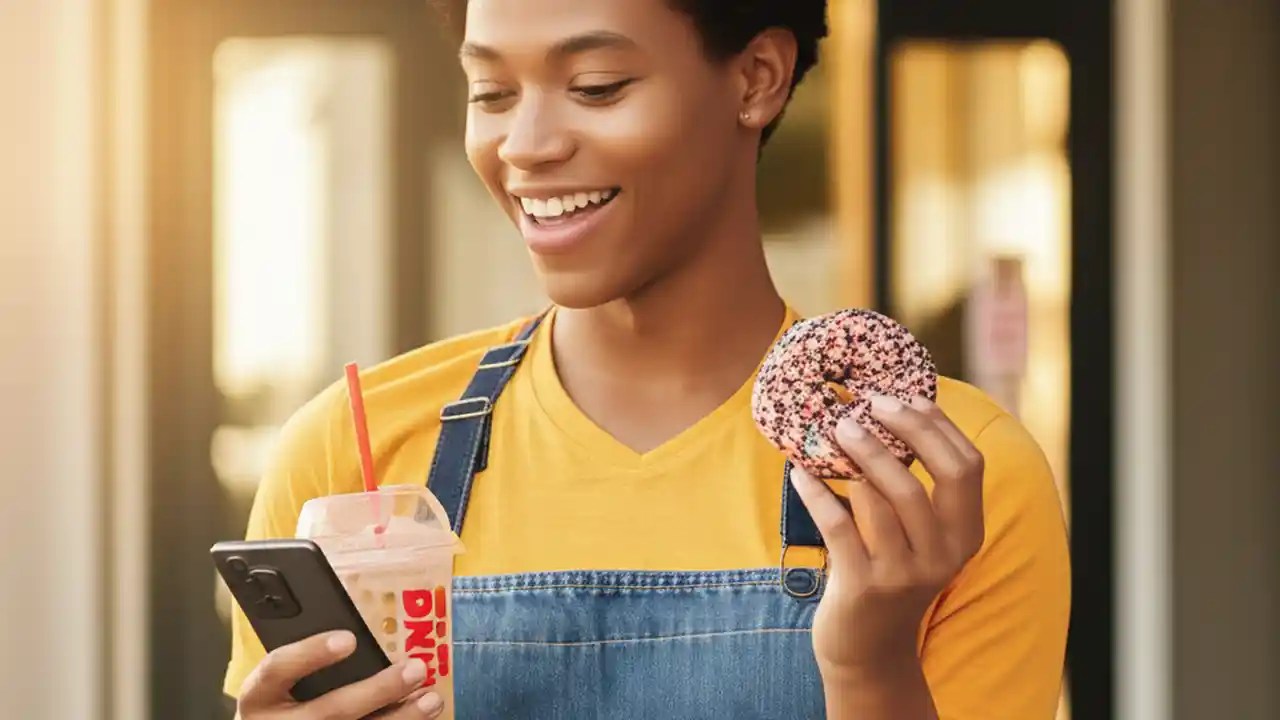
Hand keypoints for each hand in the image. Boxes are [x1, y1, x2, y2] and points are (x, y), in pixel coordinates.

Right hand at [237, 631, 445, 719]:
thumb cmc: (278, 703)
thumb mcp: (276, 683)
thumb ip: (305, 659)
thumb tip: (358, 630)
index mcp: (258, 695)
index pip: (278, 668)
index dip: (311, 653)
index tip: (350, 638)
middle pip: (330, 711)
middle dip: (379, 690)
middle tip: (417, 668)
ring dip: (401, 718)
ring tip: (432, 699)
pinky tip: (421, 719)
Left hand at [791, 395, 985, 677]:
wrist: (868, 648)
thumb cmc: (890, 572)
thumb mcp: (919, 536)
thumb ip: (917, 487)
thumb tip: (894, 411)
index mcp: (966, 534)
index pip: (966, 466)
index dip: (936, 426)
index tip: (900, 397)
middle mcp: (944, 555)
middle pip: (924, 481)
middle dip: (894, 435)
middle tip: (859, 408)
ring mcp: (903, 574)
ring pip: (879, 501)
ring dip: (852, 459)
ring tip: (827, 432)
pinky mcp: (863, 586)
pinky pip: (838, 524)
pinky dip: (817, 493)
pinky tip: (799, 472)